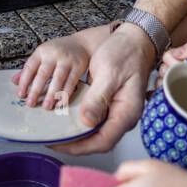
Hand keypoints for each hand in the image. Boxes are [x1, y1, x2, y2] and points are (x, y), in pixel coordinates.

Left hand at [13, 36, 89, 108]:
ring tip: (46, 106)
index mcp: (41, 51)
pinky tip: (60, 103)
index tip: (21, 95)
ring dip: (51, 94)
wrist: (82, 43)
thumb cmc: (59, 51)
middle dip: (36, 90)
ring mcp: (67, 60)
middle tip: (31, 104)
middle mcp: (53, 55)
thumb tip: (14, 81)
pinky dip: (65, 94)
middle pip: (43, 74)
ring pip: (58, 79)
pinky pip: (71, 82)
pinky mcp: (78, 66)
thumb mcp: (42, 54)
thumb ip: (30, 68)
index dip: (24, 82)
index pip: (30, 67)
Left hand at [52, 23, 153, 155]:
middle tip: (51, 139)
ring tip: (54, 131)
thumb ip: (98, 98)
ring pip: (95, 132)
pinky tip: (64, 118)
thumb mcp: (109, 72)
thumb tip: (86, 121)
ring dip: (75, 134)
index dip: (80, 147)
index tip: (59, 143)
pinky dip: (78, 121)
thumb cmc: (126, 53)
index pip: (103, 142)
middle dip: (74, 143)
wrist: (136, 39)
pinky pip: (94, 120)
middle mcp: (123, 117)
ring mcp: (117, 112)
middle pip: (98, 141)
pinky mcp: (110, 106)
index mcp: (127, 113)